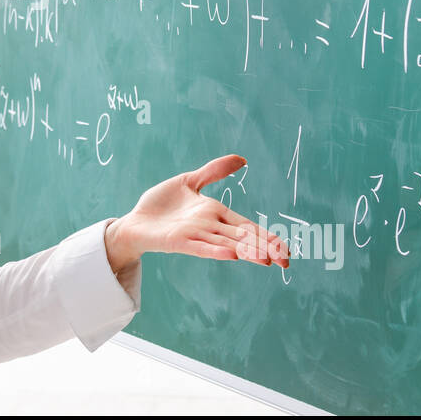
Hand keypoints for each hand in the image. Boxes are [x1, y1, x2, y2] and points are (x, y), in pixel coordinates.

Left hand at [108, 155, 289, 268]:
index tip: (285, 248)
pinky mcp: (179, 242)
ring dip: (246, 252)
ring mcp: (195, 236)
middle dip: (264, 248)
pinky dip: (216, 251)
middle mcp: (209, 227)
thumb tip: (242, 159)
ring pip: (227, 244)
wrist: (134, 220)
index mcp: (215, 213)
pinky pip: (201, 248)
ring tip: (266, 259)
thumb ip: (213, 171)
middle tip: (286, 261)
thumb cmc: (160, 205)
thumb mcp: (189, 181)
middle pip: (243, 238)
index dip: (266, 236)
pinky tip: (231, 256)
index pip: (247, 226)